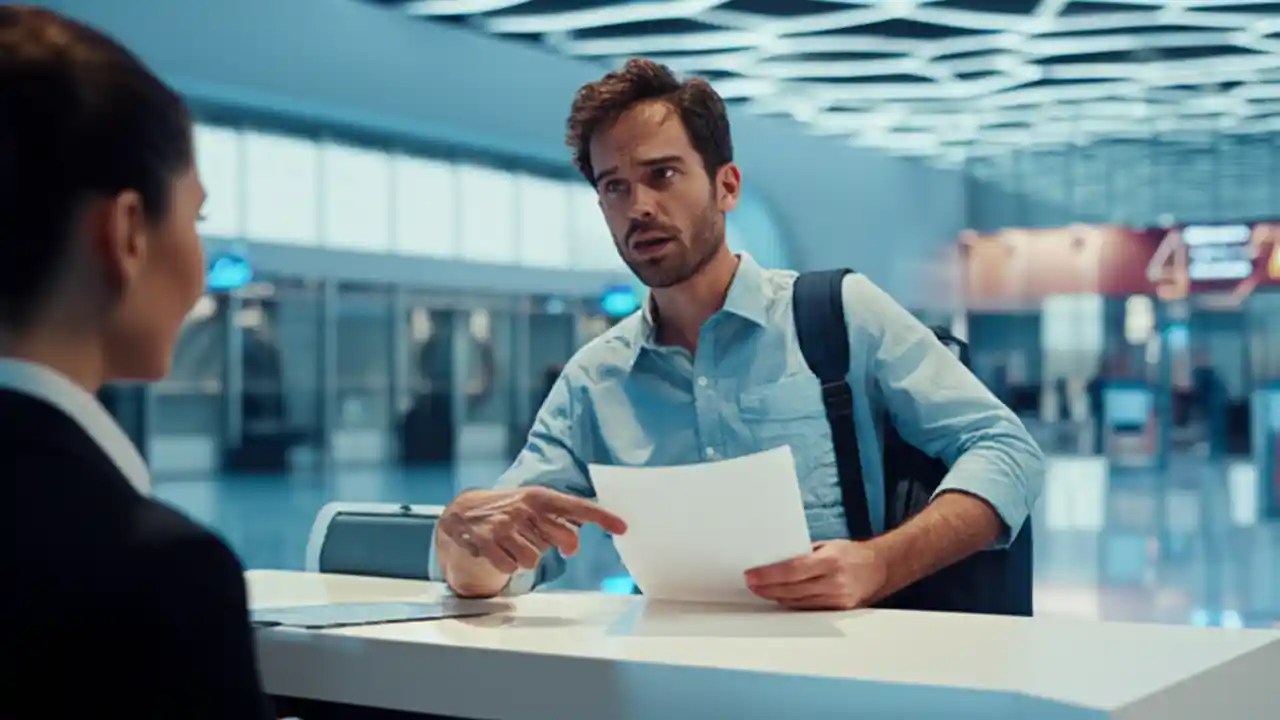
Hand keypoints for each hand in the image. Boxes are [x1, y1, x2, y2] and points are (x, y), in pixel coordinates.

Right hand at [438, 487, 626, 574]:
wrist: (463, 512)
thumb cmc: (509, 511)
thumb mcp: (534, 507)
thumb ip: (558, 520)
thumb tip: (579, 536)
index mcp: (539, 497)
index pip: (577, 507)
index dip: (602, 517)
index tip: (623, 527)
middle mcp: (524, 508)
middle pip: (564, 539)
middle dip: (561, 545)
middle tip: (544, 540)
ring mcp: (503, 525)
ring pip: (534, 559)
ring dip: (526, 557)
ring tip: (513, 544)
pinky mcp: (485, 541)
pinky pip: (510, 568)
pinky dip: (507, 565)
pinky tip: (498, 551)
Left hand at [744, 540, 886, 610]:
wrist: (879, 568)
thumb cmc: (850, 553)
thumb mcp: (827, 546)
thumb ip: (804, 554)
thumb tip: (774, 560)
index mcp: (830, 561)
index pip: (792, 570)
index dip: (768, 575)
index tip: (752, 575)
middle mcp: (834, 582)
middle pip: (791, 589)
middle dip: (766, 587)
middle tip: (751, 583)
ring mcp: (837, 599)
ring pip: (797, 602)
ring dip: (775, 596)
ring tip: (760, 590)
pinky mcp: (838, 610)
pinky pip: (808, 609)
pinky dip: (791, 604)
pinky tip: (779, 597)